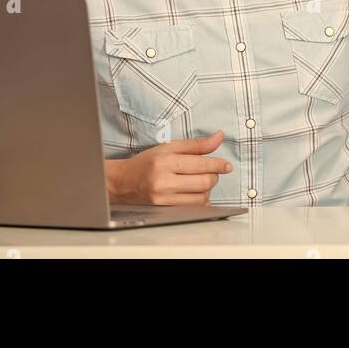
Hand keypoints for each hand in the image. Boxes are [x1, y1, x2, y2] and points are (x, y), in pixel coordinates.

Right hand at [105, 130, 233, 205]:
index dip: (218, 165)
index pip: (201, 165)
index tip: (226, 165)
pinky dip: (199, 199)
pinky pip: (192, 208)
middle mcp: (164, 181)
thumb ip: (196, 144)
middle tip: (210, 171)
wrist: (122, 182)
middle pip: (204, 182)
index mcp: (166, 161)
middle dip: (213, 176)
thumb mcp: (169, 147)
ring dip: (207, 189)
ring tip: (200, 181)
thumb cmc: (145, 163)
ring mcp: (163, 198)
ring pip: (201, 197)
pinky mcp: (164, 210)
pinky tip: (194, 192)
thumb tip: (219, 137)